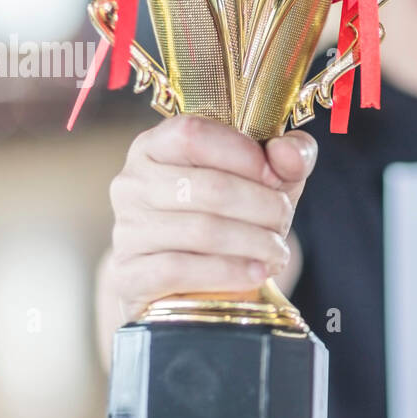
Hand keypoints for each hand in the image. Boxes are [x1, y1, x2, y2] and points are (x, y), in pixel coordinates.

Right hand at [103, 115, 316, 322]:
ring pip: (201, 231)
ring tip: (277, 252)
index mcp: (156, 146)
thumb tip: (288, 153)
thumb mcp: (266, 180)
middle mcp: (133, 183)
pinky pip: (180, 270)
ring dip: (255, 243)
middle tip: (283, 222)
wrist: (198, 283)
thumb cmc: (232, 218)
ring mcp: (127, 230)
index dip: (243, 154)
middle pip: (209, 188)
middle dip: (262, 207)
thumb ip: (289, 156)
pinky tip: (256, 273)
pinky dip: (229, 272)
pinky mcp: (130, 275)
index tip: (276, 178)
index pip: (193, 134)